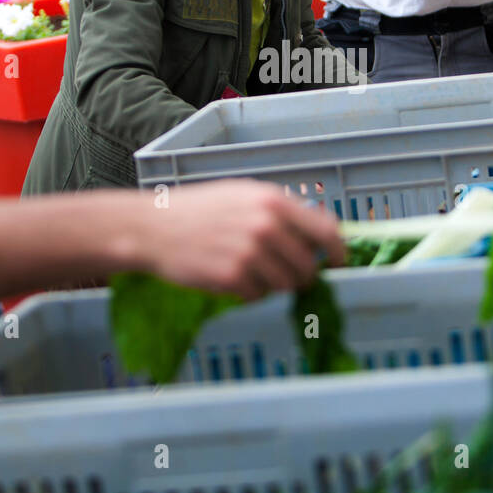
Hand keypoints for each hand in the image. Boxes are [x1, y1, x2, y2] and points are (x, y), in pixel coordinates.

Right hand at [142, 181, 344, 299]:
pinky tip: (232, 278)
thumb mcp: (245, 195)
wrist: (154, 227)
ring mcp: (250, 253)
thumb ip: (282, 211)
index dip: (338, 253)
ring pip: (286, 285)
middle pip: (308, 267)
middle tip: (283, 273)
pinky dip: (250, 293)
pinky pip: (259, 297)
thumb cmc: (200, 209)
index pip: (327, 233)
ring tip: (250, 271)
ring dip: (274, 285)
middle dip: (301, 275)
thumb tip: (318, 234)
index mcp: (274, 202)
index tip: (338, 263)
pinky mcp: (232, 278)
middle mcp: (266, 226)